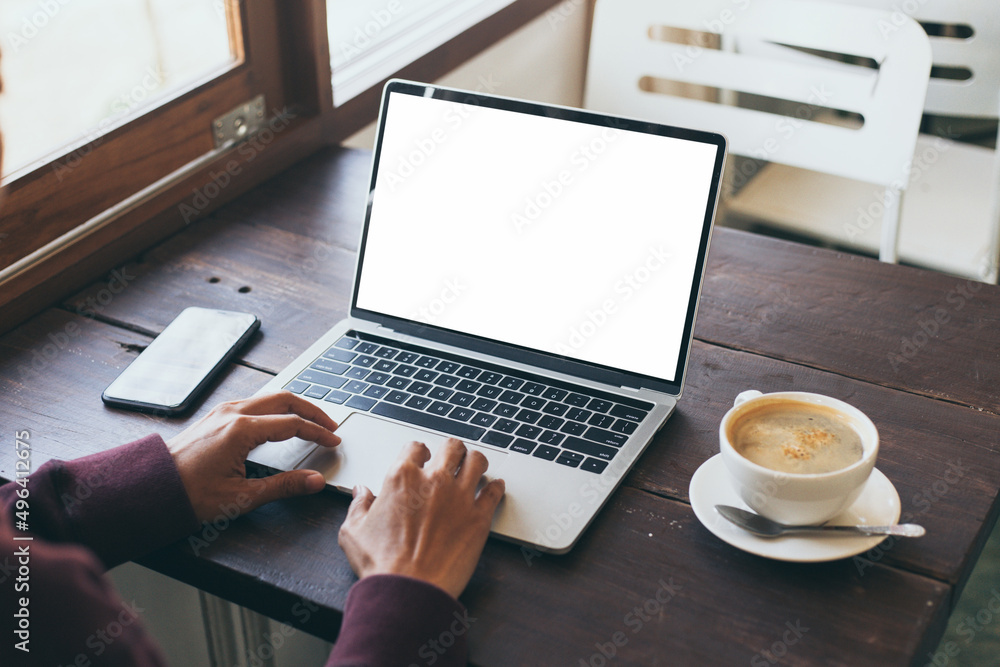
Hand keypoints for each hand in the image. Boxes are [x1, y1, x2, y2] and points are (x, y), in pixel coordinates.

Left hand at [167, 392, 340, 522]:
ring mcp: (223, 411)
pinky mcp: (216, 416)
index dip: (318, 433)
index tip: (334, 442)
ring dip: (294, 407)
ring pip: (270, 397)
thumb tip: (314, 481)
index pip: (293, 425)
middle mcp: (233, 413)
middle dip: (312, 411)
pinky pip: (255, 403)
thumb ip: (283, 487)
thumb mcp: (241, 496)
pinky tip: (281, 422)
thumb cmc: (189, 494)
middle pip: (285, 399)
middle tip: (330, 426)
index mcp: (242, 430)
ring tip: (311, 422)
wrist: (151, 488)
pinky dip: (276, 409)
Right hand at [338, 438, 504, 598]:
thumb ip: (358, 506)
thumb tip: (361, 492)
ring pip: (477, 461)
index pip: (415, 447)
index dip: (419, 451)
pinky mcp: (479, 517)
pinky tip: (495, 487)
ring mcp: (460, 497)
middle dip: (452, 450)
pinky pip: (495, 492)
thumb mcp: (353, 532)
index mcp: (402, 479)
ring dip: (475, 461)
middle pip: (452, 447)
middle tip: (453, 457)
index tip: (422, 457)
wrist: (409, 589)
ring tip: (474, 466)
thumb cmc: (383, 564)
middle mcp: (434, 481)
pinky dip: (496, 487)